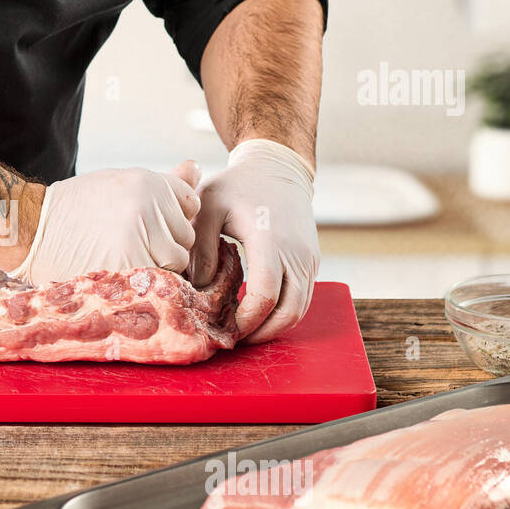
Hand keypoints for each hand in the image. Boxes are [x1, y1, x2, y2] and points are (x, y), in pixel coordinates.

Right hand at [8, 163, 201, 284]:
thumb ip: (162, 183)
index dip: (172, 220)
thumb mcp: (119, 184)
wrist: (31, 228)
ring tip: (126, 261)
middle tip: (132, 248)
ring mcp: (140, 233)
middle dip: (166, 246)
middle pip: (186, 236)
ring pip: (176, 262)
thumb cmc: (74, 208)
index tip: (148, 227)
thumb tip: (197, 167)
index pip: (190, 204)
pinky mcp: (129, 262)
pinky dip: (144, 283)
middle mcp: (148, 204)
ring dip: (158, 267)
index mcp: (147, 181)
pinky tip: (120, 274)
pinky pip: (158, 280)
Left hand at [187, 140, 318, 343]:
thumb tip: (198, 287)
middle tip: (234, 339)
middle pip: (290, 312)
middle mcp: (297, 253)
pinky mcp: (311, 262)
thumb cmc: (237, 186)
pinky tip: (257, 314)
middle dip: (262, 333)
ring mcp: (308, 259)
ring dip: (274, 326)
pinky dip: (283, 313)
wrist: (277, 168)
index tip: (224, 329)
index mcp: (271, 240)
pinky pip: (302, 298)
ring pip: (300, 309)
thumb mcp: (208, 206)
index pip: (265, 295)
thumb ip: (201, 246)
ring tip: (243, 331)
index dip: (246, 320)